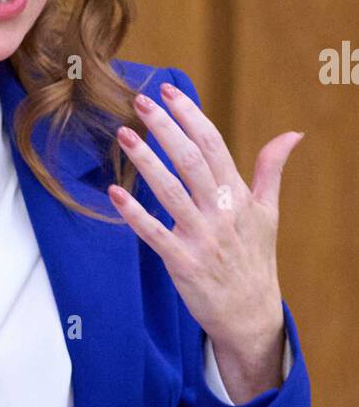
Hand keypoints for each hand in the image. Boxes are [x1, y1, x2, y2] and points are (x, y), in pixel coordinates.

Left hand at [106, 83, 302, 396]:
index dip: (191, 116)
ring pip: (171, 192)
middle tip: (141, 102)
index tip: (169, 92)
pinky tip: (114, 192)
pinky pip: (156, 235)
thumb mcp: (268, 212)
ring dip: (146, 162)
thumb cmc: (255, 259)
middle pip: (192, 161)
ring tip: (123, 135)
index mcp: (238, 195)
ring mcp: (202, 238)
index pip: (214, 145)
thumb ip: (271, 170)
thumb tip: (292, 133)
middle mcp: (221, 212)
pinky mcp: (183, 263)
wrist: (251, 315)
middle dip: (166, 129)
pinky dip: (135, 214)